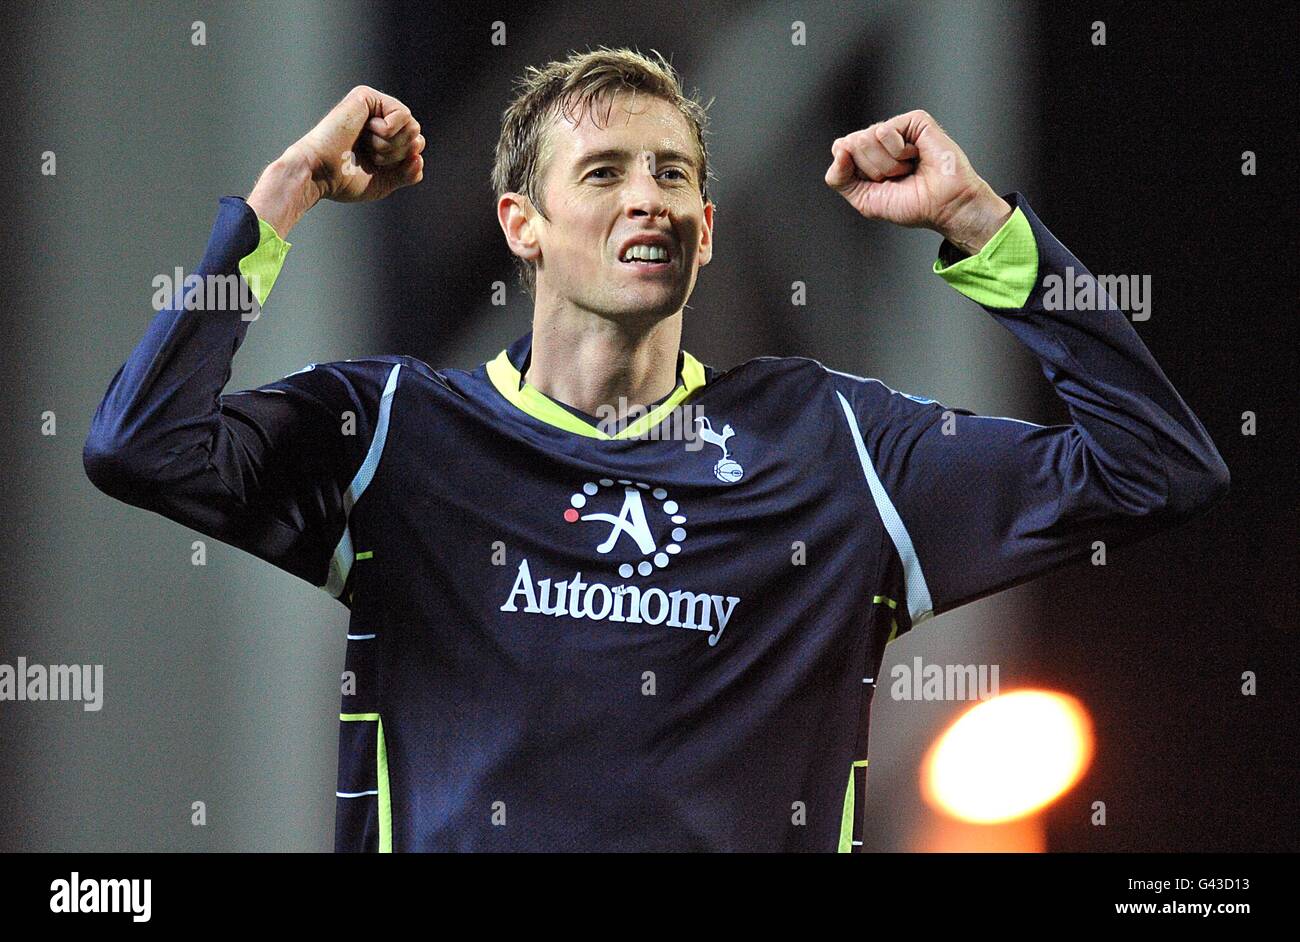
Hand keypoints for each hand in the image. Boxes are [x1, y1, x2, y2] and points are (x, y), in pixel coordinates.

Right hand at [291, 85, 424, 203]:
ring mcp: (373, 107)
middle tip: (371, 156)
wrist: (321, 173)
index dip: (405, 162)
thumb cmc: (345, 180)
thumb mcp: (385, 182)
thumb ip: (408, 173)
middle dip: (398, 154)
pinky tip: (367, 130)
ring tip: (367, 145)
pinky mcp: (366, 96)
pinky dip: (389, 131)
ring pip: (413, 126)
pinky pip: (402, 114)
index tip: (379, 166)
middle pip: (416, 136)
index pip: (416, 147)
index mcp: (383, 140)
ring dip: (391, 145)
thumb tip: (419, 156)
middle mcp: (379, 120)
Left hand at [824, 109, 1010, 254]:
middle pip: (850, 144)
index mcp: (865, 157)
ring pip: (865, 139)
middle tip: (897, 177)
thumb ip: (839, 178)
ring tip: (908, 169)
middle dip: (872, 170)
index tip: (879, 184)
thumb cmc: (911, 204)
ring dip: (887, 164)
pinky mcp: (914, 121)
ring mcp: (897, 129)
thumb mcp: (864, 199)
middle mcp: (879, 140)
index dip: (854, 171)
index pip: (839, 150)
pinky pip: (884, 131)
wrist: (944, 205)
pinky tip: (916, 156)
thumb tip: (839, 148)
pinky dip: (898, 152)